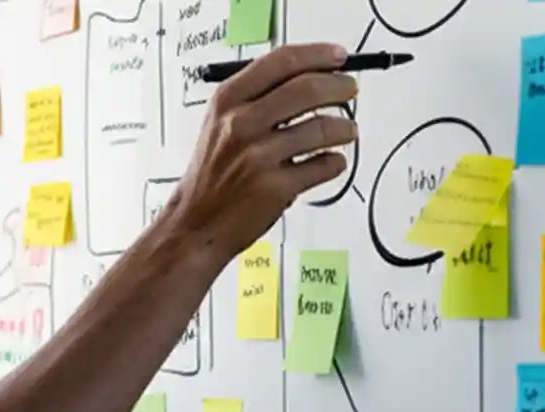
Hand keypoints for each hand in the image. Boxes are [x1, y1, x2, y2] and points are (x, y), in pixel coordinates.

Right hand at [163, 42, 358, 258]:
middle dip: (339, 87)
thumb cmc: (211, 175)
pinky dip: (335, 163)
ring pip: (322, 128)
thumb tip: (309, 76)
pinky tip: (330, 162)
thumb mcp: (219, 123)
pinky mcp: (276, 188)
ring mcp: (259, 157)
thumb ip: (257, 98)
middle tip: (349, 90)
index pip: (281, 62)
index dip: (318, 55)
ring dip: (344, 128)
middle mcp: (241, 124)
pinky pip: (323, 166)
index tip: (338, 57)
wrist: (194, 223)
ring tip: (347, 131)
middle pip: (307, 89)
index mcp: (227, 101)